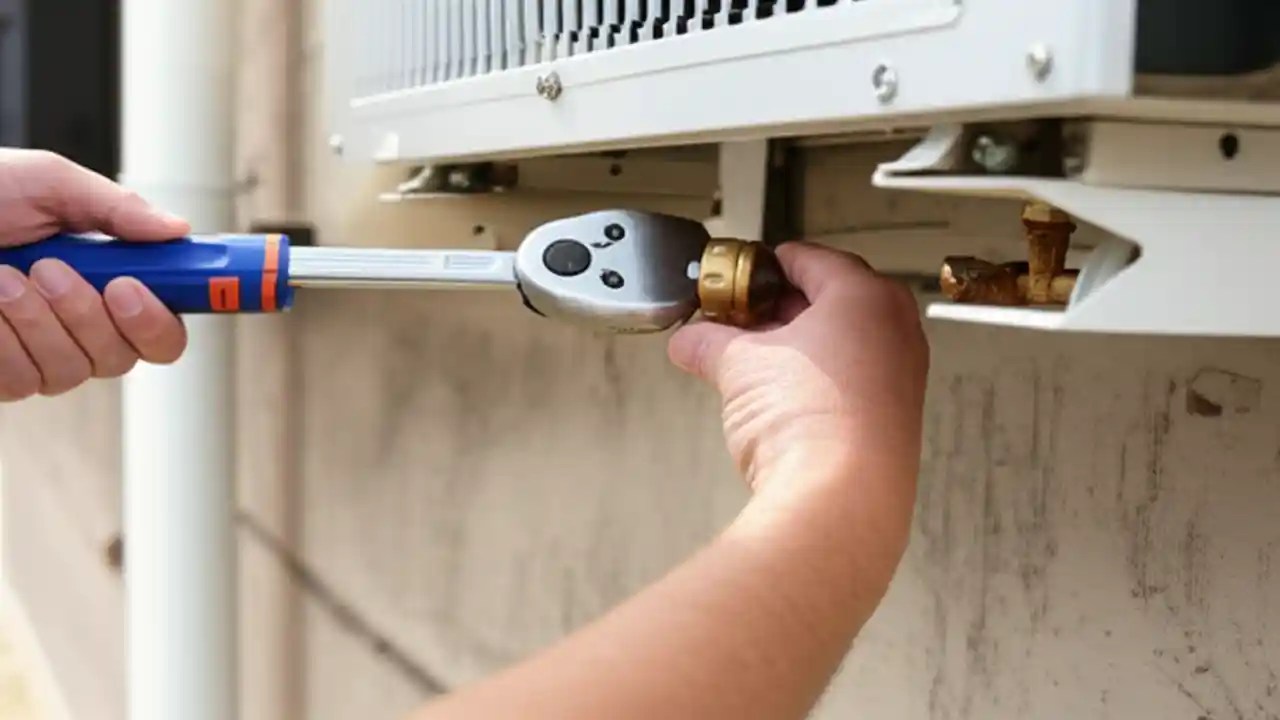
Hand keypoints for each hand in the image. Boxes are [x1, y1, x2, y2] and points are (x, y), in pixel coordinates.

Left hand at [0, 149, 189, 399]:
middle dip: (87, 314)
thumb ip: (114, 207)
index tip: (136, 287)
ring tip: (1, 275)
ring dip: (34, 321)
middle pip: (124, 357)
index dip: (162, 318)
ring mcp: (38, 356)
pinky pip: (19, 379)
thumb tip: (175, 228)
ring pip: (71, 372)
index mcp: (105, 281)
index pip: (163, 327)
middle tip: (53, 269)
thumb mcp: (44, 183)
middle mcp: (79, 327)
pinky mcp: (1, 376)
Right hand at [668, 241, 928, 581]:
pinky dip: (815, 380)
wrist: (840, 498)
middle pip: (828, 299)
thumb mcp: (738, 365)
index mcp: (866, 295)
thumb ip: (710, 341)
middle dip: (774, 310)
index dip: (760, 267)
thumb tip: (690, 341)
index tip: (732, 279)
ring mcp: (902, 375)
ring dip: (794, 348)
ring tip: (748, 363)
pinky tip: (778, 400)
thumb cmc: (808, 419)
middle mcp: (895, 329)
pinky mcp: (895, 417)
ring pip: (841, 342)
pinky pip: (851, 380)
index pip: (808, 259)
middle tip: (733, 321)